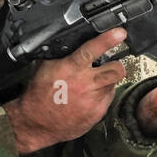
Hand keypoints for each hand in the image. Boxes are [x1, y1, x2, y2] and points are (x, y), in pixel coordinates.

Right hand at [4, 27, 127, 152]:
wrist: (36, 123)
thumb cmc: (39, 95)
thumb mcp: (45, 67)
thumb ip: (61, 53)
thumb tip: (71, 42)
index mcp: (71, 68)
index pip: (92, 49)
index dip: (108, 39)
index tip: (119, 33)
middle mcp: (85, 83)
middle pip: (116, 70)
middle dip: (116, 65)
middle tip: (110, 64)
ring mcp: (93, 99)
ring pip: (113, 84)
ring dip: (107, 81)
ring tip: (94, 82)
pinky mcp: (97, 113)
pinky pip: (107, 99)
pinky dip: (102, 95)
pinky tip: (89, 96)